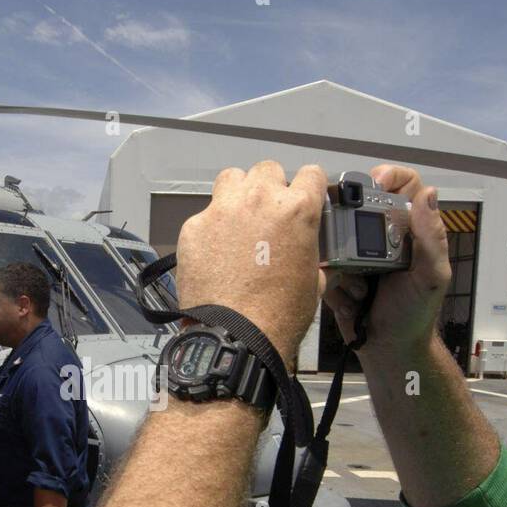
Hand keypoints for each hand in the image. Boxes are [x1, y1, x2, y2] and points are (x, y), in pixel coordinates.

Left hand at [174, 161, 327, 368]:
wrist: (236, 336)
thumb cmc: (279, 315)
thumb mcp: (312, 282)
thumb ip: (311, 254)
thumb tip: (310, 258)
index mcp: (297, 209)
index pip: (310, 173)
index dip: (308, 187)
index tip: (303, 198)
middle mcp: (259, 200)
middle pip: (267, 170)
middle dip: (270, 188)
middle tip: (267, 215)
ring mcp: (222, 210)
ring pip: (231, 179)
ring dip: (238, 194)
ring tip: (238, 220)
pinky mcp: (193, 227)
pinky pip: (205, 214)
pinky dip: (211, 227)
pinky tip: (215, 251)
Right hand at [323, 165, 452, 358]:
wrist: (388, 350)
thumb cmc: (415, 315)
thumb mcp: (432, 276)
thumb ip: (432, 237)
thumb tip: (428, 194)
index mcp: (407, 229)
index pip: (403, 185)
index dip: (389, 176)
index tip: (376, 182)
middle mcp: (380, 235)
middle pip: (357, 205)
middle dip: (354, 231)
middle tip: (357, 257)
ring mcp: (354, 253)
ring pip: (333, 236)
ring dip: (344, 266)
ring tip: (361, 290)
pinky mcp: (334, 272)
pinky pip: (321, 265)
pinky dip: (334, 285)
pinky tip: (350, 302)